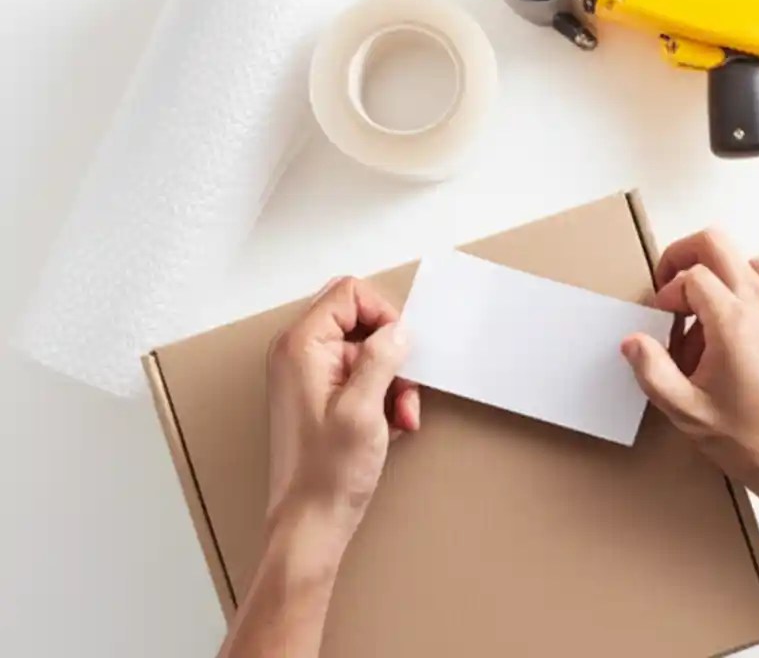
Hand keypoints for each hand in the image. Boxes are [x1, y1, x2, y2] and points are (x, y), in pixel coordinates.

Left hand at [265, 277, 420, 539]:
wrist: (311, 522)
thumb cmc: (327, 474)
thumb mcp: (363, 409)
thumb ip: (381, 359)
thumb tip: (398, 329)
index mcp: (300, 347)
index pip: (349, 293)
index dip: (384, 316)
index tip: (400, 350)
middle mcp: (299, 355)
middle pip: (361, 322)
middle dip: (392, 354)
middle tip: (402, 388)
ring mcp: (309, 376)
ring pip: (368, 354)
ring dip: (393, 382)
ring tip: (399, 416)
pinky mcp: (321, 397)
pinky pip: (362, 378)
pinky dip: (383, 398)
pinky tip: (390, 425)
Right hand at [621, 230, 758, 516]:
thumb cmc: (751, 440)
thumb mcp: (687, 411)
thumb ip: (653, 371)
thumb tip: (633, 342)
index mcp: (732, 321)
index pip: (690, 276)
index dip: (667, 292)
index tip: (660, 321)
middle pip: (717, 244)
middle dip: (685, 256)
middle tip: (669, 287)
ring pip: (747, 259)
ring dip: (718, 272)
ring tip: (701, 311)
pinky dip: (744, 287)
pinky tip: (730, 329)